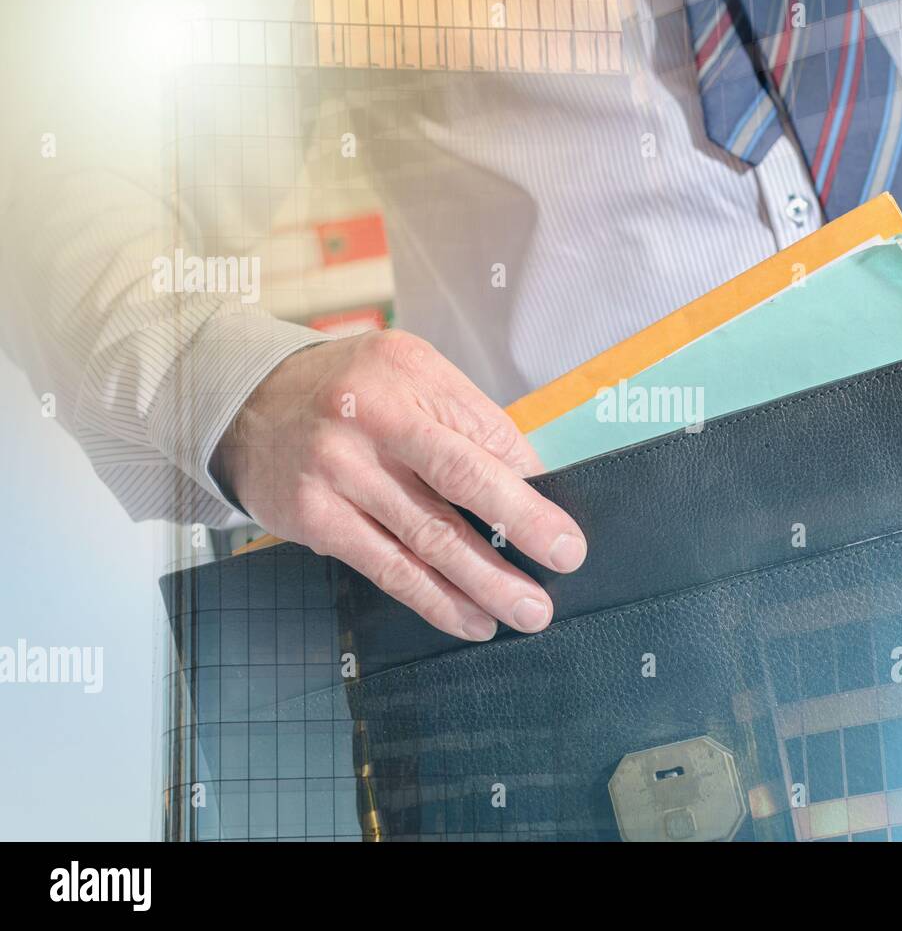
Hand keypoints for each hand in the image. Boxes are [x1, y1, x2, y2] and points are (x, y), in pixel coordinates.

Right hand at [214, 330, 586, 640]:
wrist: (244, 404)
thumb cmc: (348, 392)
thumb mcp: (406, 375)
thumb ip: (464, 420)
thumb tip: (530, 484)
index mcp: (408, 373)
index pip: (487, 433)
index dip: (531, 484)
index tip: (565, 523)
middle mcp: (372, 417)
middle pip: (462, 478)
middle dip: (524, 525)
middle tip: (567, 559)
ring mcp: (339, 470)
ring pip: (428, 537)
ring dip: (486, 581)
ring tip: (528, 609)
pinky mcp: (315, 518)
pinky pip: (388, 568)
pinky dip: (435, 599)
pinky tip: (470, 619)